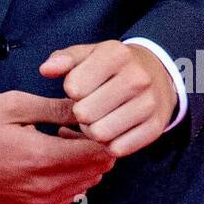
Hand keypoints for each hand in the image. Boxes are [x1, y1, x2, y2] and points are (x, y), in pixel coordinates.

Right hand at [0, 91, 116, 203]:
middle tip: (71, 126)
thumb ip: (55, 108)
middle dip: (94, 146)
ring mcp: (40, 202)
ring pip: (87, 183)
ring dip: (83, 162)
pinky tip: (49, 160)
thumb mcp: (13, 105)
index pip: (98, 151)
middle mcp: (45, 185)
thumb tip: (86, 108)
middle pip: (97, 169)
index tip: (84, 118)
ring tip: (59, 141)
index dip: (99, 131)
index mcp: (41, 156)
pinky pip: (70, 196)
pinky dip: (71, 177)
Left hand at [39, 40, 177, 156]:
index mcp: (116, 54)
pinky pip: (118, 149)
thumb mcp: (89, 55)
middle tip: (88, 107)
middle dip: (80, 113)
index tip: (82, 87)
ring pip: (100, 134)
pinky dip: (109, 144)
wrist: (157, 75)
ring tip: (99, 119)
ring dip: (92, 131)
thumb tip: (45, 70)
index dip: (71, 90)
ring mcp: (149, 104)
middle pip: (85, 113)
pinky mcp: (155, 128)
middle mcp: (137, 78)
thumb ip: (63, 59)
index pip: (73, 87)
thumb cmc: (112, 66)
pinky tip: (112, 130)